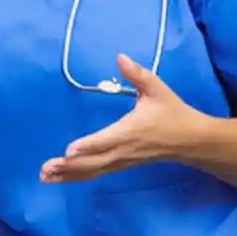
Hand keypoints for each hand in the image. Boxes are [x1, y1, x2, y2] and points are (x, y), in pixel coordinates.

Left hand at [41, 54, 203, 183]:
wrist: (192, 141)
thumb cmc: (173, 113)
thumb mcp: (157, 89)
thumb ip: (137, 74)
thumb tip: (120, 57)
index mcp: (130, 130)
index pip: (106, 140)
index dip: (88, 146)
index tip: (69, 150)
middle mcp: (124, 149)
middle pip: (94, 161)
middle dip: (70, 166)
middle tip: (46, 168)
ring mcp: (123, 160)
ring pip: (94, 170)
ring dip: (69, 175)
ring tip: (45, 176)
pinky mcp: (122, 165)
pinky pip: (98, 173)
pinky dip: (78, 176)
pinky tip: (60, 178)